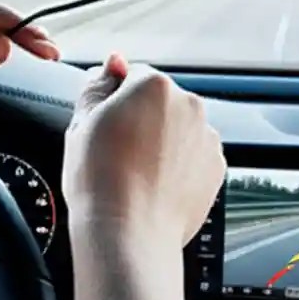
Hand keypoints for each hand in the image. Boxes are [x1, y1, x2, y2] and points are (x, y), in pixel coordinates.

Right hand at [62, 54, 225, 247]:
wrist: (128, 234)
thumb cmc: (101, 181)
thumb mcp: (82, 123)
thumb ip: (97, 86)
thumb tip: (111, 65)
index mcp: (155, 85)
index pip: (133, 77)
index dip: (114, 101)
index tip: (104, 125)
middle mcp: (190, 105)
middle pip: (160, 102)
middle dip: (142, 119)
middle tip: (116, 151)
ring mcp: (207, 139)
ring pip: (178, 130)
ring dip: (162, 142)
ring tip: (136, 173)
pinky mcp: (216, 170)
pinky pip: (194, 158)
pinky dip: (179, 166)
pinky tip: (155, 185)